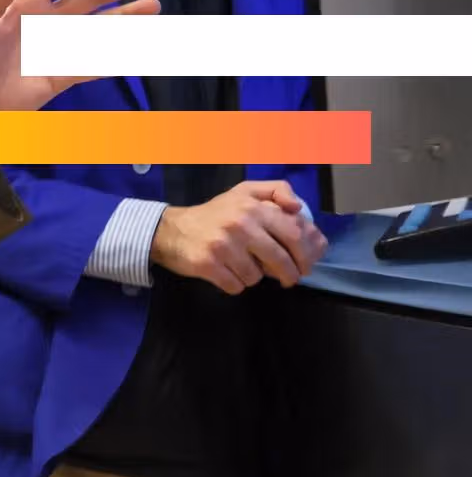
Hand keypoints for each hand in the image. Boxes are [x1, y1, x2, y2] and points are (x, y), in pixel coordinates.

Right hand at [151, 180, 328, 293]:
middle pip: (279, 259)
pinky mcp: (207, 264)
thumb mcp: (245, 192)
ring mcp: (222, 246)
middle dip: (289, 274)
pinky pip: (235, 286)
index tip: (305, 265)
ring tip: (244, 268)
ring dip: (254, 277)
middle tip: (289, 279)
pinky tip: (227, 274)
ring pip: (256, 276)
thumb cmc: (215, 214)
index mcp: (253, 207)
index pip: (294, 234)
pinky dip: (235, 284)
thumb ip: (276, 190)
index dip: (305, 254)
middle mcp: (240, 225)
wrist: (171, 230)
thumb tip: (298, 208)